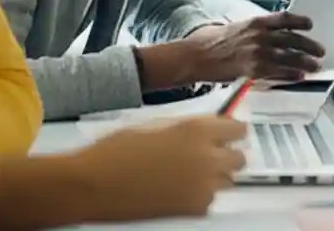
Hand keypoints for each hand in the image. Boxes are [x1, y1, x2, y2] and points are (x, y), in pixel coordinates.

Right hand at [70, 115, 245, 222]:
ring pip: (227, 181)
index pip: (237, 129)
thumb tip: (204, 130)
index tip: (225, 134)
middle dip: (226, 155)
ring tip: (189, 174)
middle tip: (209, 155)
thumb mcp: (156, 125)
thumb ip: (187, 127)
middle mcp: (207, 156)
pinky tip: (178, 190)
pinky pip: (210, 200)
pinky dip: (200, 195)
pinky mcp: (194, 208)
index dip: (230, 132)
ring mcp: (203, 185)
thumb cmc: (116, 149)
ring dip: (215, 176)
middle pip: (239, 158)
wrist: (95, 183)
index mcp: (197, 129)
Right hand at [189, 12, 325, 81]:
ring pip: (288, 56)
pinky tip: (299, 76)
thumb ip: (257, 31)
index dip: (300, 21)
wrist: (196, 55)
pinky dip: (290, 73)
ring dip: (305, 61)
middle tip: (320, 51)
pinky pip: (277, 71)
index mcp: (256, 22)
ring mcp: (257, 52)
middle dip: (309, 45)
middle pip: (292, 39)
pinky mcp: (252, 68)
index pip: (285, 18)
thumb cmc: (213, 42)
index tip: (310, 24)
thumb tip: (274, 36)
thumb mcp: (238, 28)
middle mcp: (260, 35)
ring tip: (315, 65)